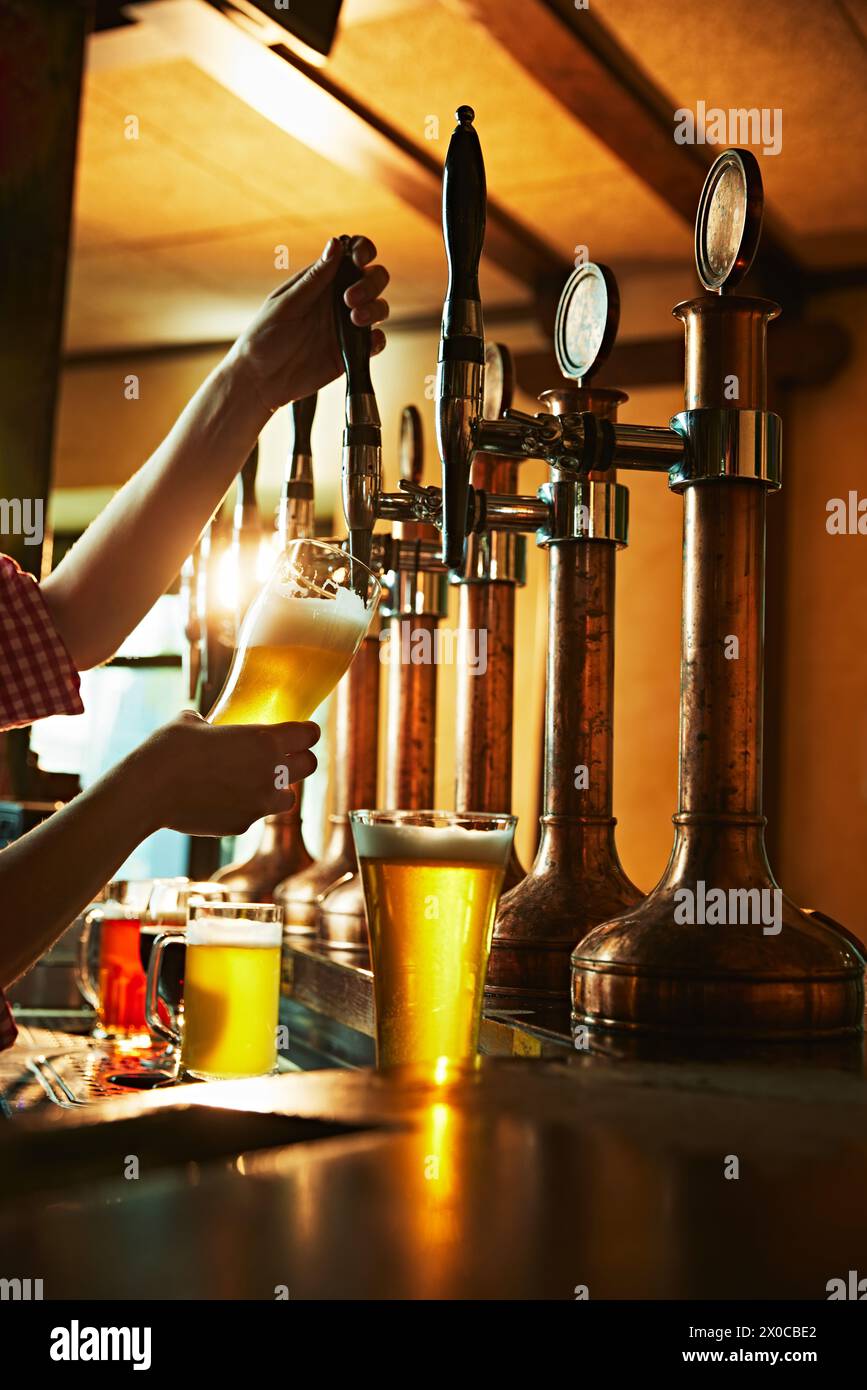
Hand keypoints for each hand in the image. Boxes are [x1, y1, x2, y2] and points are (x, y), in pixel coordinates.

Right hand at [137, 711, 319, 836]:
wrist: (148, 791)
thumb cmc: (169, 749)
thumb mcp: (190, 722)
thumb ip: (209, 724)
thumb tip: (203, 723)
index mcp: (265, 740)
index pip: (308, 734)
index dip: (307, 732)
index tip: (303, 732)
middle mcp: (271, 773)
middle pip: (309, 766)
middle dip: (300, 760)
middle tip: (286, 758)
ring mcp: (259, 803)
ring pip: (289, 799)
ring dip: (279, 790)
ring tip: (256, 784)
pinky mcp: (242, 824)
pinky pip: (256, 815)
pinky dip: (247, 808)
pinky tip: (224, 801)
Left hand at [224, 235, 388, 412]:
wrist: (261, 380)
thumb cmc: (264, 338)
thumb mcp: (287, 304)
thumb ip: (315, 278)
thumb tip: (335, 244)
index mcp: (320, 281)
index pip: (351, 255)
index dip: (363, 251)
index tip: (360, 259)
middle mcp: (336, 300)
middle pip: (372, 278)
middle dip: (370, 283)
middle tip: (349, 299)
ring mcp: (345, 326)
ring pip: (378, 307)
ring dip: (375, 309)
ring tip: (355, 320)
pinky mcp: (351, 352)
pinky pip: (375, 342)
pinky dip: (377, 340)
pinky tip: (366, 343)